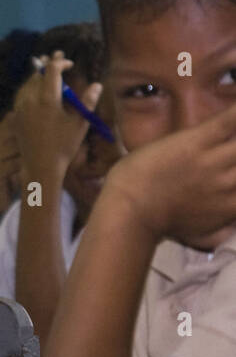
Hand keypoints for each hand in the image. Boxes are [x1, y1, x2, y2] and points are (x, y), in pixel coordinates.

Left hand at [13, 51, 101, 181]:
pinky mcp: (15, 116)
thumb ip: (87, 102)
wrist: (40, 165)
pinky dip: (29, 86)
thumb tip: (97, 84)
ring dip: (37, 75)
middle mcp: (30, 100)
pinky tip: (34, 88)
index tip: (69, 62)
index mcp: (47, 99)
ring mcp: (20, 107)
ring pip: (27, 84)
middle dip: (47, 65)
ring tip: (43, 68)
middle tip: (55, 56)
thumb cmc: (64, 145)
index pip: (51, 72)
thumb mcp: (79, 123)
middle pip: (37, 75)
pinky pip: (21, 95)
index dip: (60, 63)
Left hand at [102, 101, 235, 247]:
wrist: (130, 209)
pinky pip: (228, 122)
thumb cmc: (160, 223)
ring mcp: (216, 160)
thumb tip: (233, 229)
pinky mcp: (197, 142)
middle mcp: (232, 183)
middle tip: (235, 154)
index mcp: (234, 206)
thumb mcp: (202, 235)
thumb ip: (225, 230)